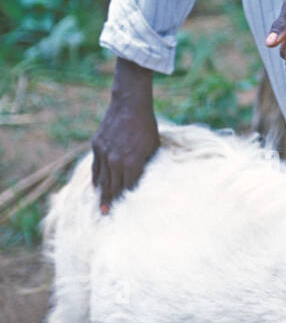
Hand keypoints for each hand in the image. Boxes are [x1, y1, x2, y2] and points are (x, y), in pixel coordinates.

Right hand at [91, 60, 159, 211]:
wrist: (130, 105)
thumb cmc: (147, 126)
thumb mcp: (153, 148)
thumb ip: (147, 165)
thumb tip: (144, 181)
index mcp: (133, 162)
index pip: (129, 188)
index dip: (127, 201)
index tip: (126, 214)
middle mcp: (116, 160)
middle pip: (113, 187)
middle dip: (112, 203)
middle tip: (109, 217)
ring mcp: (104, 153)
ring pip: (103, 179)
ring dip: (102, 194)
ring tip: (101, 208)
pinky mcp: (97, 145)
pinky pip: (96, 167)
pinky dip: (96, 178)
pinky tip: (96, 188)